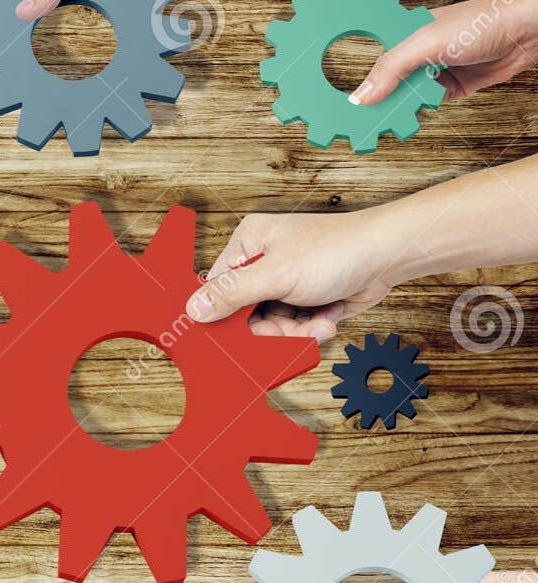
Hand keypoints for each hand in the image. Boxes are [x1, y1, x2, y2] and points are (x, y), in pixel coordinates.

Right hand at [183, 208, 397, 339]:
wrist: (390, 255)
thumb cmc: (339, 249)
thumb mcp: (277, 274)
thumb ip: (233, 293)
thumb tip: (193, 309)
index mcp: (249, 244)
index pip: (219, 287)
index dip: (225, 316)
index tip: (233, 338)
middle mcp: (263, 262)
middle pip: (245, 313)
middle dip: (270, 328)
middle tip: (286, 331)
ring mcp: (285, 283)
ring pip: (271, 326)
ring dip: (295, 332)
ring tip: (317, 323)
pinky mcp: (305, 300)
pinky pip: (293, 328)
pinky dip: (310, 330)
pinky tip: (326, 319)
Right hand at [355, 0, 537, 106]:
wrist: (529, 31)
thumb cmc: (485, 21)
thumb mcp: (427, 43)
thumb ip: (392, 69)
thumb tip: (361, 97)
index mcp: (404, 32)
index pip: (370, 59)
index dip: (354, 80)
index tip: (337, 101)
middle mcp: (416, 52)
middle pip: (384, 82)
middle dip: (371, 102)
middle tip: (352, 122)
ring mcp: (434, 70)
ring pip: (403, 97)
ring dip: (394, 111)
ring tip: (375, 126)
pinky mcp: (450, 87)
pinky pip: (425, 105)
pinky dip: (415, 114)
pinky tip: (403, 122)